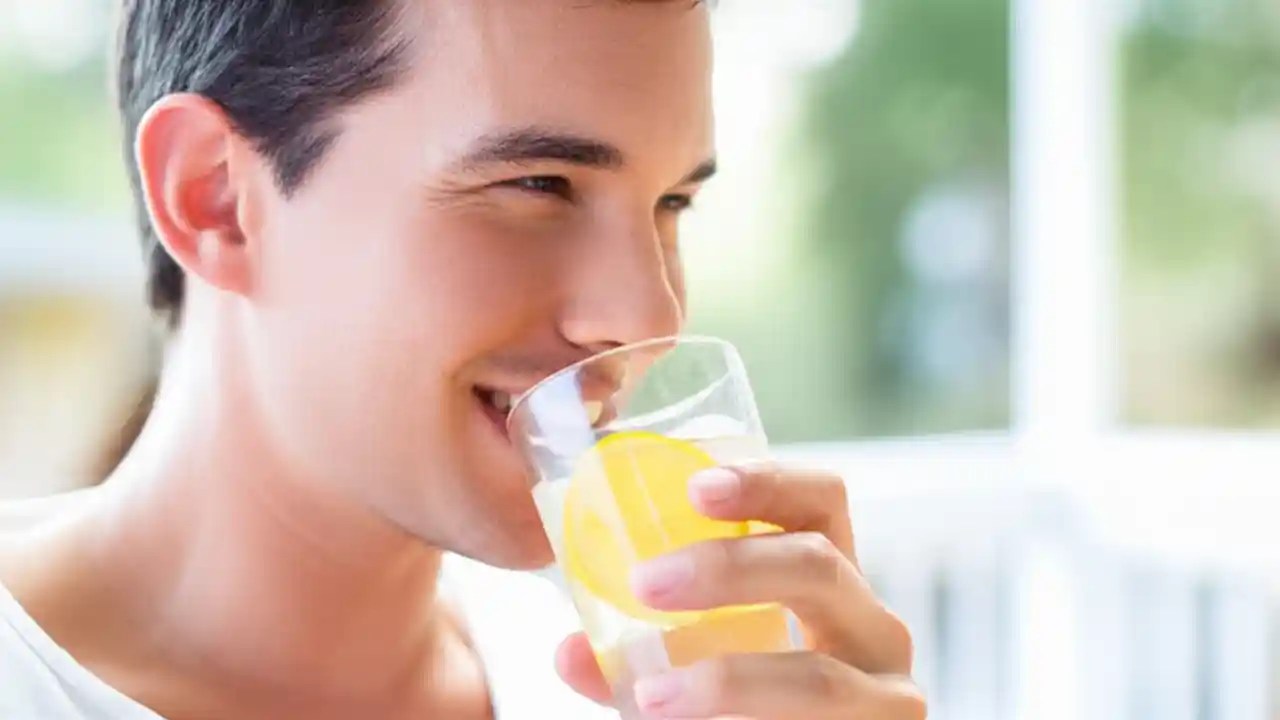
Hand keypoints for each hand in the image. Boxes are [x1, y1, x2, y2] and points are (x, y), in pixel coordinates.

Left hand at [555, 463, 925, 718]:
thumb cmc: (758, 710)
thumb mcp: (705, 667)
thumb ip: (644, 656)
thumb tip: (568, 650)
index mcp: (831, 583)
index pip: (820, 502)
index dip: (767, 481)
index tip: (695, 486)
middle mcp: (871, 626)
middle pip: (818, 565)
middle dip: (730, 568)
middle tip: (646, 583)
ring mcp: (887, 693)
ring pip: (818, 678)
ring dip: (728, 682)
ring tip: (653, 697)